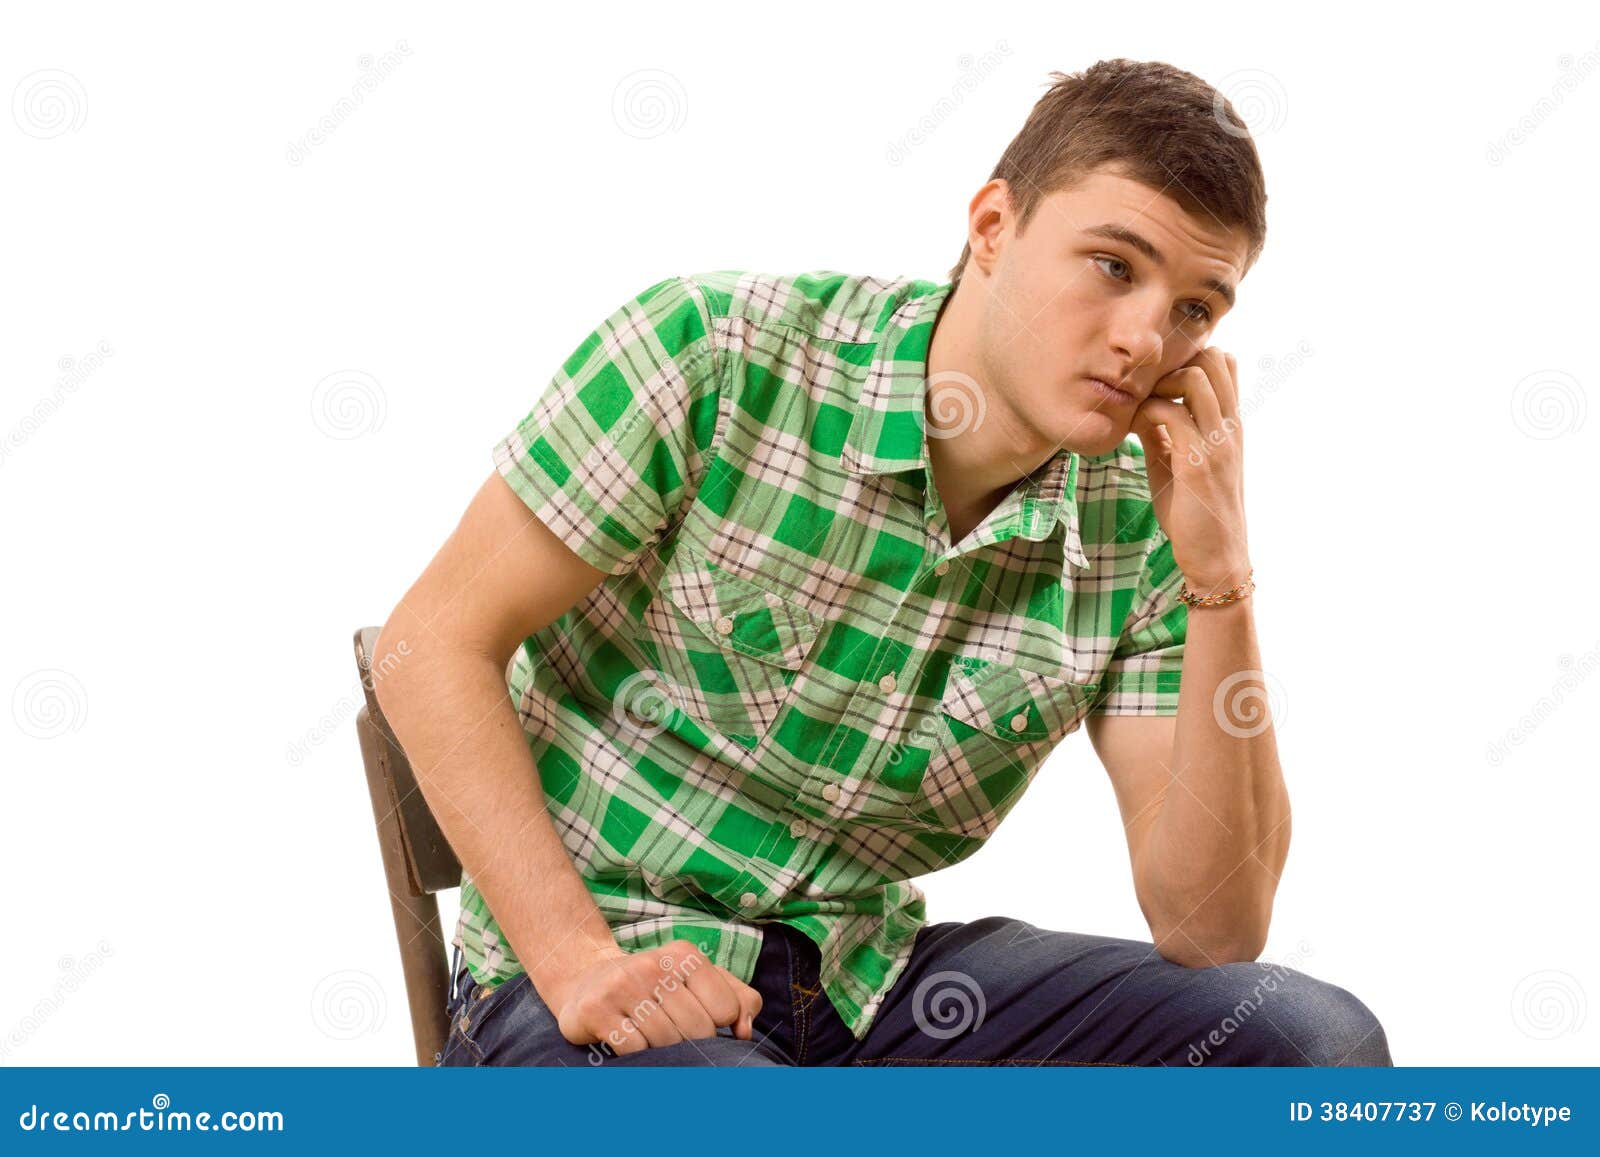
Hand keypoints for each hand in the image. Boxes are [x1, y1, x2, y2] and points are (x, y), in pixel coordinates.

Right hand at [543, 939, 762, 1055]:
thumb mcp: (699, 981)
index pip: (726, 1009)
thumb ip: (738, 999)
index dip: (718, 1026)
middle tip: (673, 1035)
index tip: (700, 1022)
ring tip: (650, 1036)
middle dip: (691, 1043)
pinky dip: (637, 1055)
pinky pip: (634, 1050)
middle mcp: (652, 964)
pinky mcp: (595, 1010)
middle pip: (698, 1030)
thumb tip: (746, 1031)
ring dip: (663, 1050)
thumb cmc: (654, 987)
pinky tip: (629, 1040)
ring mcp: (621, 985)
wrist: (586, 982)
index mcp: (683, 954)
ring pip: (666, 1043)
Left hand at [1127, 347, 1250, 591]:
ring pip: (1196, 377)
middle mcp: (1230, 427)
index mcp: (1230, 425)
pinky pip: (1170, 413)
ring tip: (1143, 408)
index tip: (1162, 384)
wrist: (1215, 557)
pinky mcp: (1198, 461)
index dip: (1192, 360)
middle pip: (1214, 358)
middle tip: (1149, 390)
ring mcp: (1218, 442)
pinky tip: (1133, 429)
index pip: (1225, 364)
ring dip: (1161, 384)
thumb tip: (1142, 409)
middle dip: (1176, 363)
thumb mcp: (1179, 464)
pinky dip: (1146, 412)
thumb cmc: (1195, 514)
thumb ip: (1165, 434)